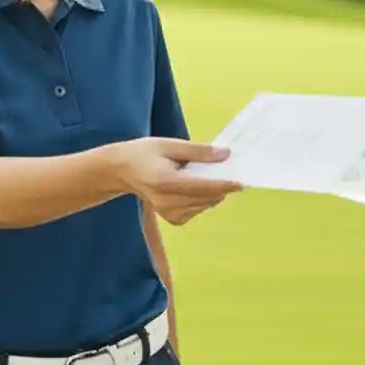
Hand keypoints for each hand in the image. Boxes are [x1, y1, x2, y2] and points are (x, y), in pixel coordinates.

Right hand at [113, 138, 242, 224]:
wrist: (122, 171)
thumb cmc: (145, 153)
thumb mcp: (169, 144)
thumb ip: (198, 151)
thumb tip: (226, 155)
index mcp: (165, 182)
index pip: (202, 187)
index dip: (224, 185)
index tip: (241, 182)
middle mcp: (166, 202)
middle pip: (206, 198)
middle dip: (222, 186)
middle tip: (228, 169)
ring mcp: (168, 213)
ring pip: (205, 205)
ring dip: (213, 192)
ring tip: (203, 175)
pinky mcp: (172, 219)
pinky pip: (197, 210)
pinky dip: (203, 199)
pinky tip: (194, 187)